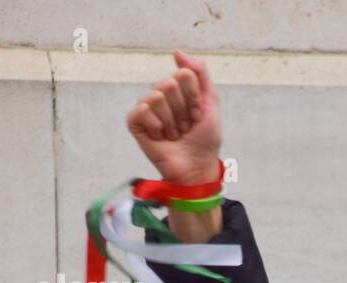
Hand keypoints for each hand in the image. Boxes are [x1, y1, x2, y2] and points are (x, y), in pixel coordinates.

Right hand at [126, 50, 221, 184]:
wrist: (197, 166)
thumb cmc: (205, 140)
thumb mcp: (211, 103)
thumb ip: (200, 74)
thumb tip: (177, 52)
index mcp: (178, 90)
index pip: (184, 75)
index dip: (195, 98)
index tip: (198, 115)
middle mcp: (160, 96)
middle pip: (169, 83)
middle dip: (183, 109)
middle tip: (185, 126)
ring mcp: (146, 109)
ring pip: (156, 96)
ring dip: (172, 121)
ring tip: (174, 134)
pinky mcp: (135, 123)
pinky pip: (142, 110)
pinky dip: (157, 126)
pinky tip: (161, 138)